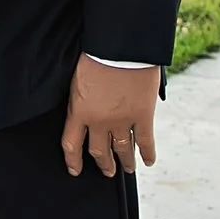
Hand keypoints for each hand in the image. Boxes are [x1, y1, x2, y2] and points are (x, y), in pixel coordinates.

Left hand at [62, 56, 158, 177]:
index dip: (73, 161)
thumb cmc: (94, 54)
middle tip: (107, 171)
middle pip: (99, 151)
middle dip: (103, 164)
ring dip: (124, 161)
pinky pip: (145, 141)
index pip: (71, 144)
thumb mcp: (76, 79)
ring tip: (126, 168)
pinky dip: (148, 153)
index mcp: (79, 111)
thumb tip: (81, 108)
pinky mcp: (143, 116)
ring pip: (122, 149)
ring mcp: (122, 120)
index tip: (75, 170)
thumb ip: (79, 99)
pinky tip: (148, 161)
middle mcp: (99, 121)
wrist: (120, 46)